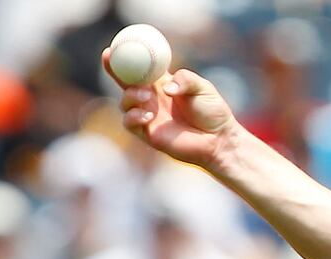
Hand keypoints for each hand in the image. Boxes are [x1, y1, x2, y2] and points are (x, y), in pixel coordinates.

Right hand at [103, 49, 235, 168]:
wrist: (219, 139)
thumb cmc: (213, 111)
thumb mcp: (203, 88)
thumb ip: (186, 80)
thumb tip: (166, 87)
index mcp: (162, 84)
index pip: (140, 68)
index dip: (126, 57)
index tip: (114, 47)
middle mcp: (151, 98)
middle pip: (125, 82)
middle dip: (114, 70)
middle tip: (111, 59)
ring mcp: (148, 115)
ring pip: (125, 102)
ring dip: (130, 96)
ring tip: (147, 96)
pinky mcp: (148, 134)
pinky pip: (129, 123)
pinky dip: (134, 116)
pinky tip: (148, 115)